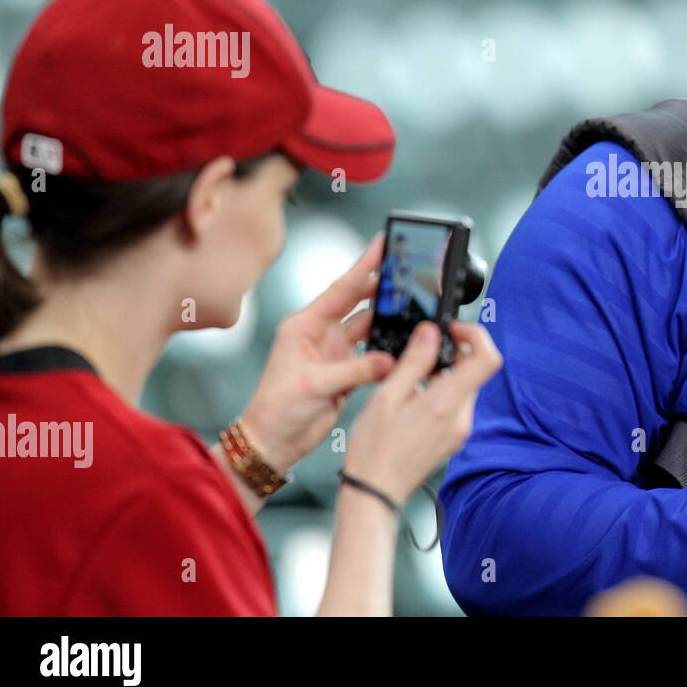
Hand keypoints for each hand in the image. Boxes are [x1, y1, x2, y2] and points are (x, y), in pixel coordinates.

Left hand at [239, 233, 395, 472]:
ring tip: (413, 306)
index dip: (364, 265)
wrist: (272, 442)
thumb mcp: (315, 384)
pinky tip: (405, 344)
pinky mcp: (346, 372)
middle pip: (359, 303)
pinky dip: (389, 350)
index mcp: (305, 326)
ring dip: (388, 320)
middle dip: (382, 287)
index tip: (382, 244)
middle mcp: (321, 334)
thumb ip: (356, 369)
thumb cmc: (277, 409)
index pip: (341, 288)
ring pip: (369, 328)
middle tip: (408, 272)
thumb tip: (389, 359)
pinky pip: (373, 354)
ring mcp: (335, 353)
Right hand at [345, 321, 502, 503]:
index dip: (475, 335)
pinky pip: (455, 404)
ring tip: (410, 379)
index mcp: (447, 404)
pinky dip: (439, 392)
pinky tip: (412, 399)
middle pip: (474, 371)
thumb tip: (430, 333)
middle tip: (420, 353)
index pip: (487, 359)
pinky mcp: (453, 438)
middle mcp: (461, 418)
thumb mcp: (387, 396)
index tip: (452, 329)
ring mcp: (460, 430)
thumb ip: (414, 361)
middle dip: (452, 355)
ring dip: (443, 374)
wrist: (375, 492)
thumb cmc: (374, 450)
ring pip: (463, 387)